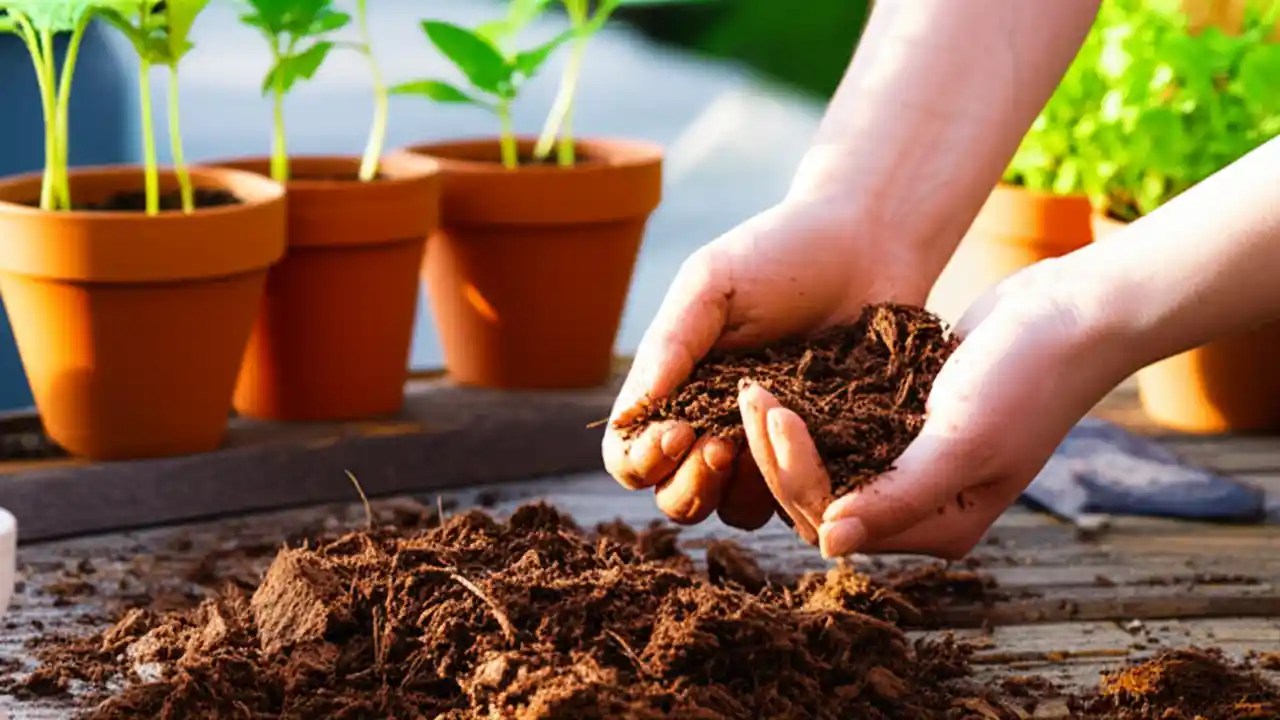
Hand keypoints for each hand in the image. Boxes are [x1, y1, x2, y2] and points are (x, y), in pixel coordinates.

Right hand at [603, 197, 939, 530]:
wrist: (868, 242)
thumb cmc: (780, 254)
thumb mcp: (712, 286)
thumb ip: (670, 346)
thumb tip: (627, 416)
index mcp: (675, 392)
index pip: (631, 455)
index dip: (642, 459)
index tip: (677, 431)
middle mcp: (714, 428)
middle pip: (675, 498)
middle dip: (689, 486)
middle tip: (719, 446)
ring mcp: (769, 447)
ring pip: (734, 512)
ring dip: (740, 493)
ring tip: (766, 442)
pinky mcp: (826, 455)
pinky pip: (802, 499)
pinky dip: (800, 486)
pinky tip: (817, 445)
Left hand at [740, 258, 1133, 557]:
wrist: (1073, 312)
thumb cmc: (1028, 378)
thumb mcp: (964, 441)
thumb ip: (899, 497)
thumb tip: (832, 543)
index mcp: (941, 526)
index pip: (839, 519)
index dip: (796, 474)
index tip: (774, 415)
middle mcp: (922, 505)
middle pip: (822, 498)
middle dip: (779, 453)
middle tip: (752, 394)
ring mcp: (912, 464)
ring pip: (825, 464)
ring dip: (787, 433)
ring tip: (759, 387)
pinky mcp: (904, 422)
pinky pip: (843, 429)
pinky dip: (813, 411)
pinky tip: (784, 381)